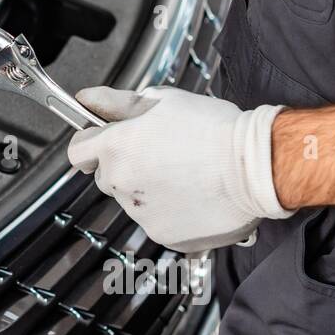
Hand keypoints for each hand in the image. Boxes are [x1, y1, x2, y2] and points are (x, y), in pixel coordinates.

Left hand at [67, 86, 292, 252]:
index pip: (78, 152)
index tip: (106, 143)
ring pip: (132, 201)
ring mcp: (141, 213)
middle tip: (160, 155)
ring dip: (148, 190)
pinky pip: (156, 222)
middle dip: (124, 167)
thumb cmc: (214, 130)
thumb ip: (117, 103)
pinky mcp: (163, 235)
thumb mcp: (162, 101)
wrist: (257, 168)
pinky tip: (193, 196)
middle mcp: (122, 183)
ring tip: (184, 175)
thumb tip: (87, 99)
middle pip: (106, 178)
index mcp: (117, 147)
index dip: (92, 144)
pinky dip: (170, 213)